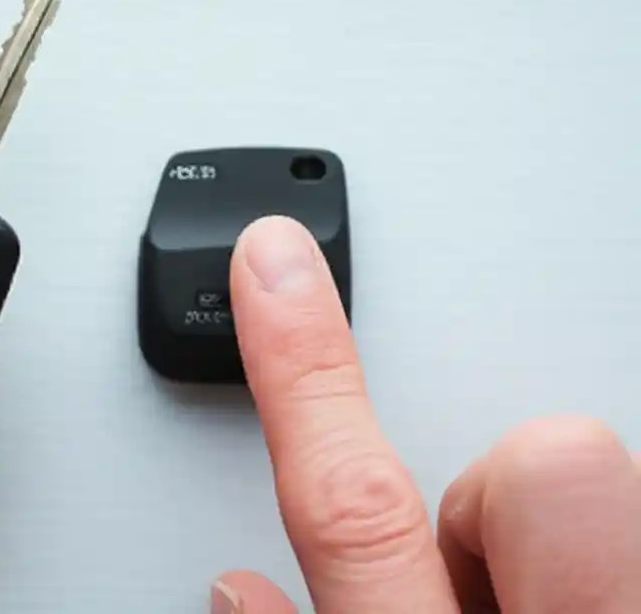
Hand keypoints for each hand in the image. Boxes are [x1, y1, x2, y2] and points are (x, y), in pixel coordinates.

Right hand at [210, 216, 640, 612]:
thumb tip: (244, 588)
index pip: (351, 507)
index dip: (303, 369)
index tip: (273, 267)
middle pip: (548, 469)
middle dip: (498, 477)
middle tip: (473, 546)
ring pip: (616, 488)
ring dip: (555, 536)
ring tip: (524, 600)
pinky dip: (606, 555)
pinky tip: (572, 597)